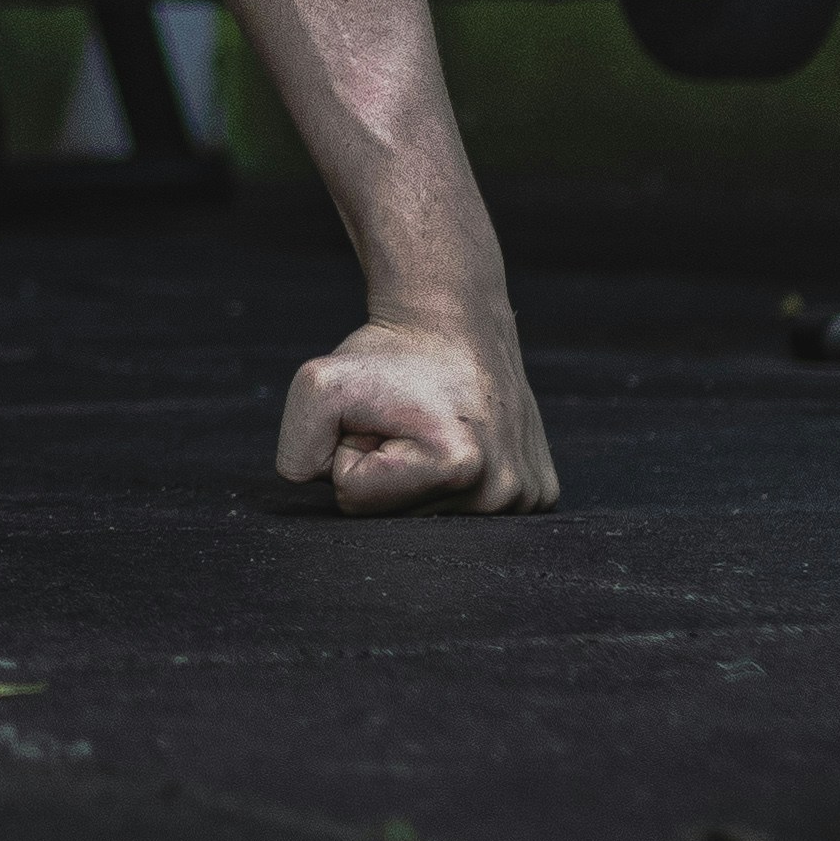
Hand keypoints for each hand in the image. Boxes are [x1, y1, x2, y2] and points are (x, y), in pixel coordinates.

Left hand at [276, 310, 555, 515]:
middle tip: (407, 426)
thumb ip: (297, 451)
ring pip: (428, 517)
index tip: (379, 417)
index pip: (354, 497)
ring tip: (434, 434)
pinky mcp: (541, 496)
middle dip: (384, 472)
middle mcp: (505, 494)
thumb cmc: (386, 355)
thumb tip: (328, 497)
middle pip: (393, 517)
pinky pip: (467, 515)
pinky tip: (464, 444)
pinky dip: (454, 483)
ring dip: (415, 478)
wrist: (455, 323)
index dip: (350, 449)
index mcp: (459, 467)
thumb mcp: (317, 385)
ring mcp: (528, 498)